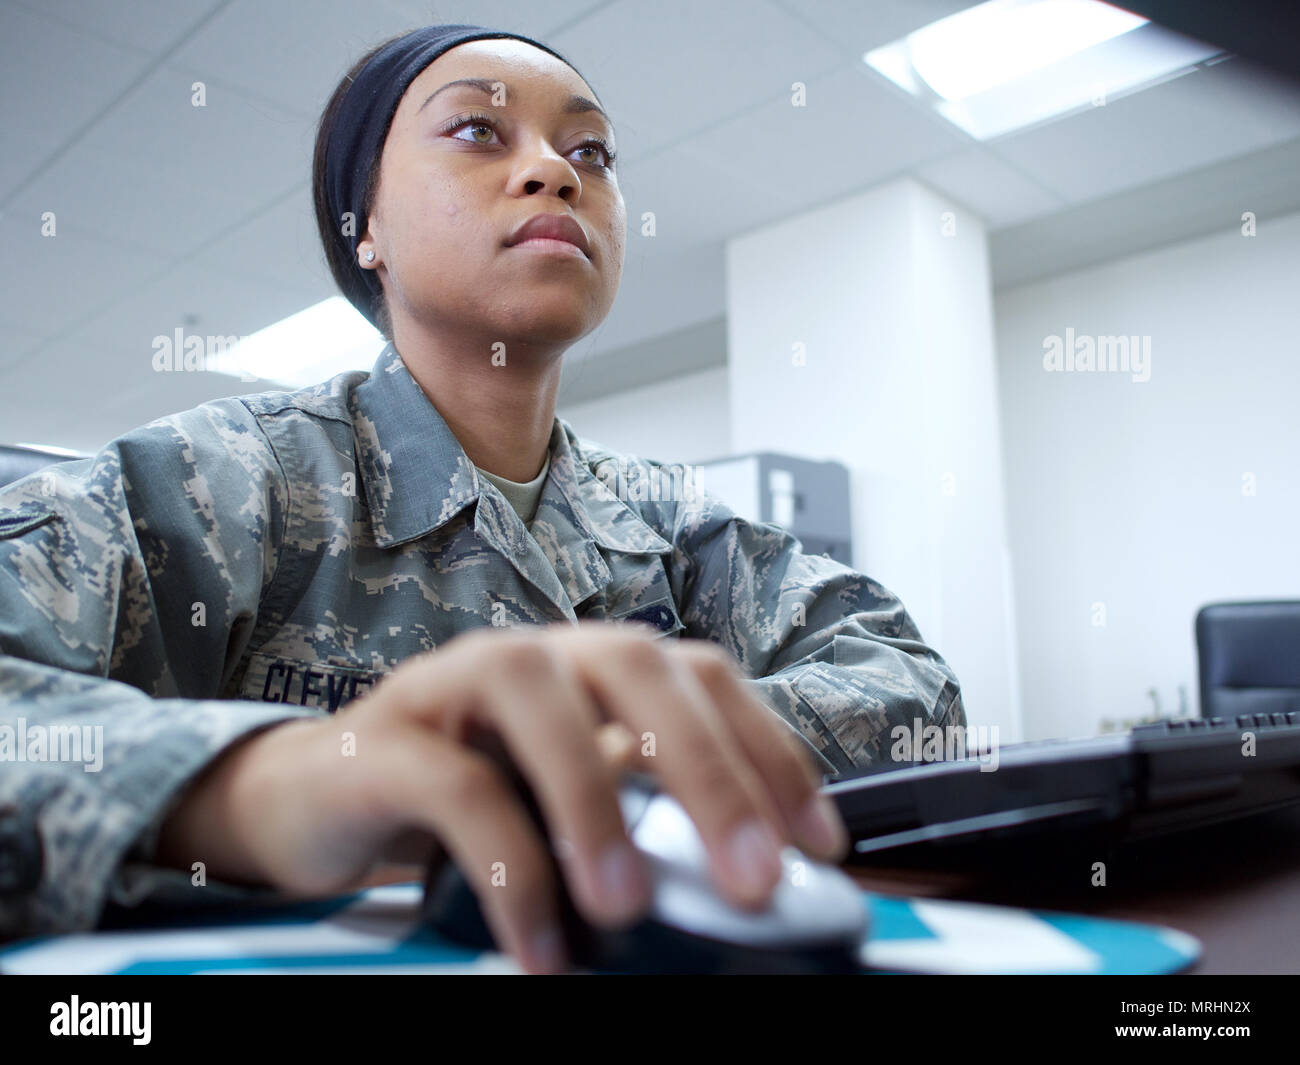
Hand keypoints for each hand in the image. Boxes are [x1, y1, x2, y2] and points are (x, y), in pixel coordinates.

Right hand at [158, 621, 847, 972]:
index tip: (817, 843)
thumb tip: (735, 872)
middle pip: (636, 666)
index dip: (767, 749)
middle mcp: (532, 657)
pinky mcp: (385, 738)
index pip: (700, 676)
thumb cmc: (454, 795)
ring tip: (628, 906)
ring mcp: (454, 684)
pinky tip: (541, 940)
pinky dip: (509, 866)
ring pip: (540, 701)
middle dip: (707, 767)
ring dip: (595, 805)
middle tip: (752, 876)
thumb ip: (637, 815)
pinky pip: (455, 787)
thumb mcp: (562, 799)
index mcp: (587, 668)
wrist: (312, 799)